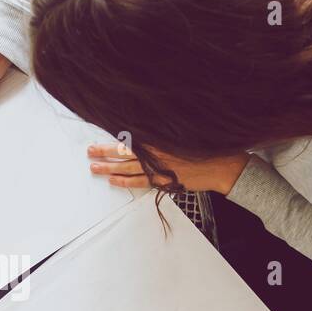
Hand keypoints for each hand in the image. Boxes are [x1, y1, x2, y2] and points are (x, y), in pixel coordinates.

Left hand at [87, 143, 250, 194]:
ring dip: (109, 168)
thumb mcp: (182, 132)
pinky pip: (140, 182)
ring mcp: (159, 168)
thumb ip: (162, 132)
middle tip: (89, 153)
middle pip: (124, 153)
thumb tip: (145, 128)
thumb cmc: (204, 146)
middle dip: (104, 153)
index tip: (100, 139)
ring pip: (128, 168)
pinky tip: (113, 181)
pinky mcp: (163, 180)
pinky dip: (125, 182)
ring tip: (94, 168)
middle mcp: (156, 153)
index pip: (129, 138)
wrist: (222, 166)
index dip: (113, 140)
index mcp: (159, 139)